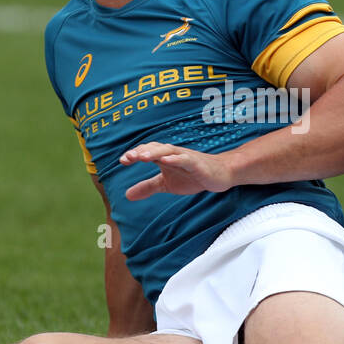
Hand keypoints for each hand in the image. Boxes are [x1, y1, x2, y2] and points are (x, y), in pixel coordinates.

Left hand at [120, 142, 234, 199]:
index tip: (123, 160)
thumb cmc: (193, 176)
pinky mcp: (197, 164)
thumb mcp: (166, 184)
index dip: (135, 154)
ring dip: (154, 152)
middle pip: (155, 148)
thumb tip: (127, 195)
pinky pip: (185, 159)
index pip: (147, 152)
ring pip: (168, 150)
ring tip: (142, 157)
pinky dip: (175, 159)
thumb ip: (148, 187)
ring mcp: (186, 157)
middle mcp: (173, 154)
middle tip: (128, 157)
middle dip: (141, 151)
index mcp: (164, 157)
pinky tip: (165, 160)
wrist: (220, 175)